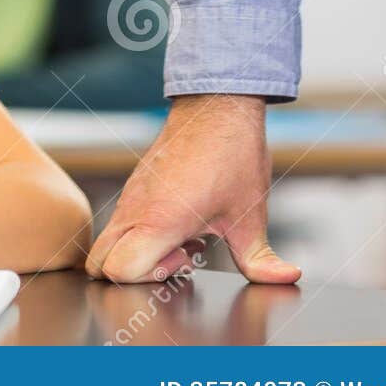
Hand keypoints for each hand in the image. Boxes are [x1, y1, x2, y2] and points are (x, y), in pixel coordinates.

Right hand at [86, 94, 300, 284]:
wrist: (217, 105)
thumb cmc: (232, 154)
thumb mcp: (250, 215)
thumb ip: (261, 259)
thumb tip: (287, 277)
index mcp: (160, 220)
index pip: (118, 270)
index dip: (146, 280)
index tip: (183, 262)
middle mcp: (135, 208)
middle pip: (99, 264)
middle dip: (133, 274)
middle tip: (176, 257)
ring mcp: (130, 194)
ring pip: (107, 242)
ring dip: (138, 252)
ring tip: (181, 239)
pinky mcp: (134, 184)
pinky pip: (120, 221)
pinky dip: (140, 233)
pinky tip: (179, 222)